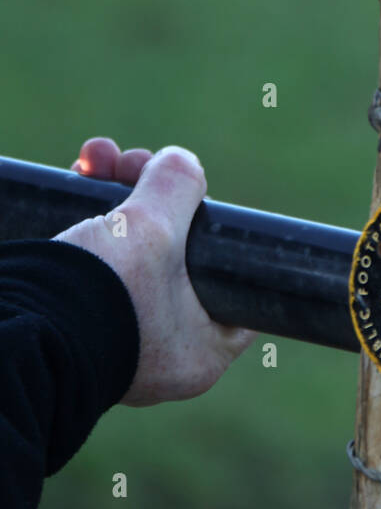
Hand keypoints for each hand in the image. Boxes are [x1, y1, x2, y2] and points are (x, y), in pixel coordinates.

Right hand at [57, 138, 254, 406]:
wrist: (17, 331)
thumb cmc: (102, 293)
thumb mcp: (155, 227)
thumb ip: (180, 186)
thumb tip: (181, 164)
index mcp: (201, 350)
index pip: (232, 284)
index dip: (218, 230)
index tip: (195, 195)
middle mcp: (163, 350)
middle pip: (175, 251)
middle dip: (150, 194)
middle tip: (132, 162)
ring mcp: (120, 335)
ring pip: (131, 249)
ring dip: (115, 194)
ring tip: (95, 158)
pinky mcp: (80, 318)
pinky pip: (97, 262)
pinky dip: (90, 220)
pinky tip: (78, 176)